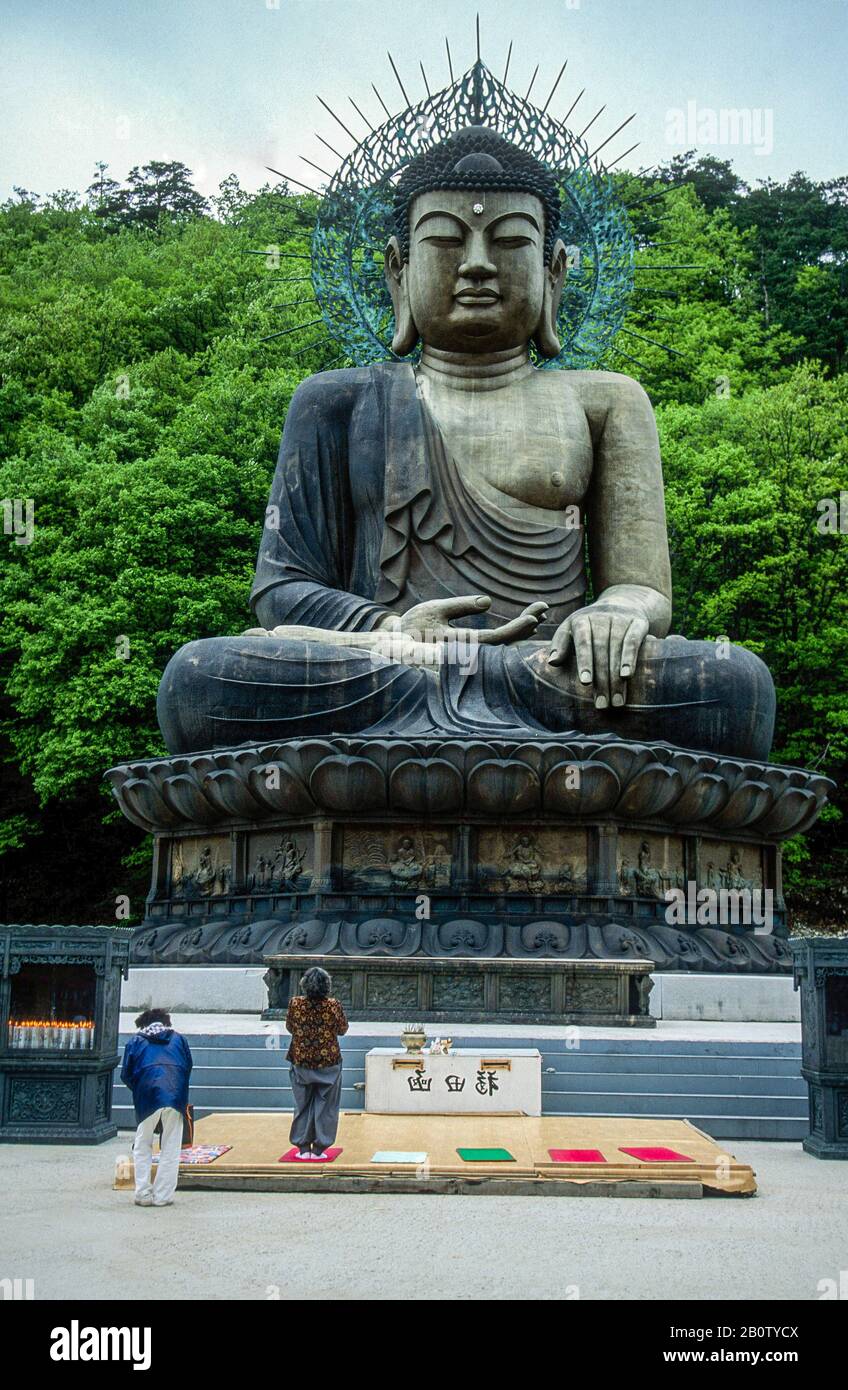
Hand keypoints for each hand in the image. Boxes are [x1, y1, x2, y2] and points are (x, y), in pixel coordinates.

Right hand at [386, 595, 548, 644]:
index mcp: (460, 646)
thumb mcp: (435, 609)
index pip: (496, 640)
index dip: (517, 629)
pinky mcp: (470, 657)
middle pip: (505, 645)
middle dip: (525, 626)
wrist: (396, 647)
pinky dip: (511, 637)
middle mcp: (468, 657)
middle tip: (543, 608)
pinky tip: (522, 628)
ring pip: (502, 649)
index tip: (534, 616)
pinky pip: (496, 650)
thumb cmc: (413, 626)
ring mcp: (469, 659)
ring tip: (538, 614)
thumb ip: (462, 606)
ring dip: (521, 632)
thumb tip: (488, 602)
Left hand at [547, 604, 648, 707]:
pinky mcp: (638, 623)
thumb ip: (561, 644)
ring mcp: (620, 619)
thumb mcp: (571, 629)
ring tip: (616, 701)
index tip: (585, 683)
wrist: (623, 602)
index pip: (583, 642)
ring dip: (616, 678)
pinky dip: (630, 659)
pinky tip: (627, 676)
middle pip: (601, 650)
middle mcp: (601, 617)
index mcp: (581, 620)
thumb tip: (552, 662)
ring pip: (617, 650)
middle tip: (602, 704)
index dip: (585, 663)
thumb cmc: (590, 625)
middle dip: (602, 679)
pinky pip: (633, 642)